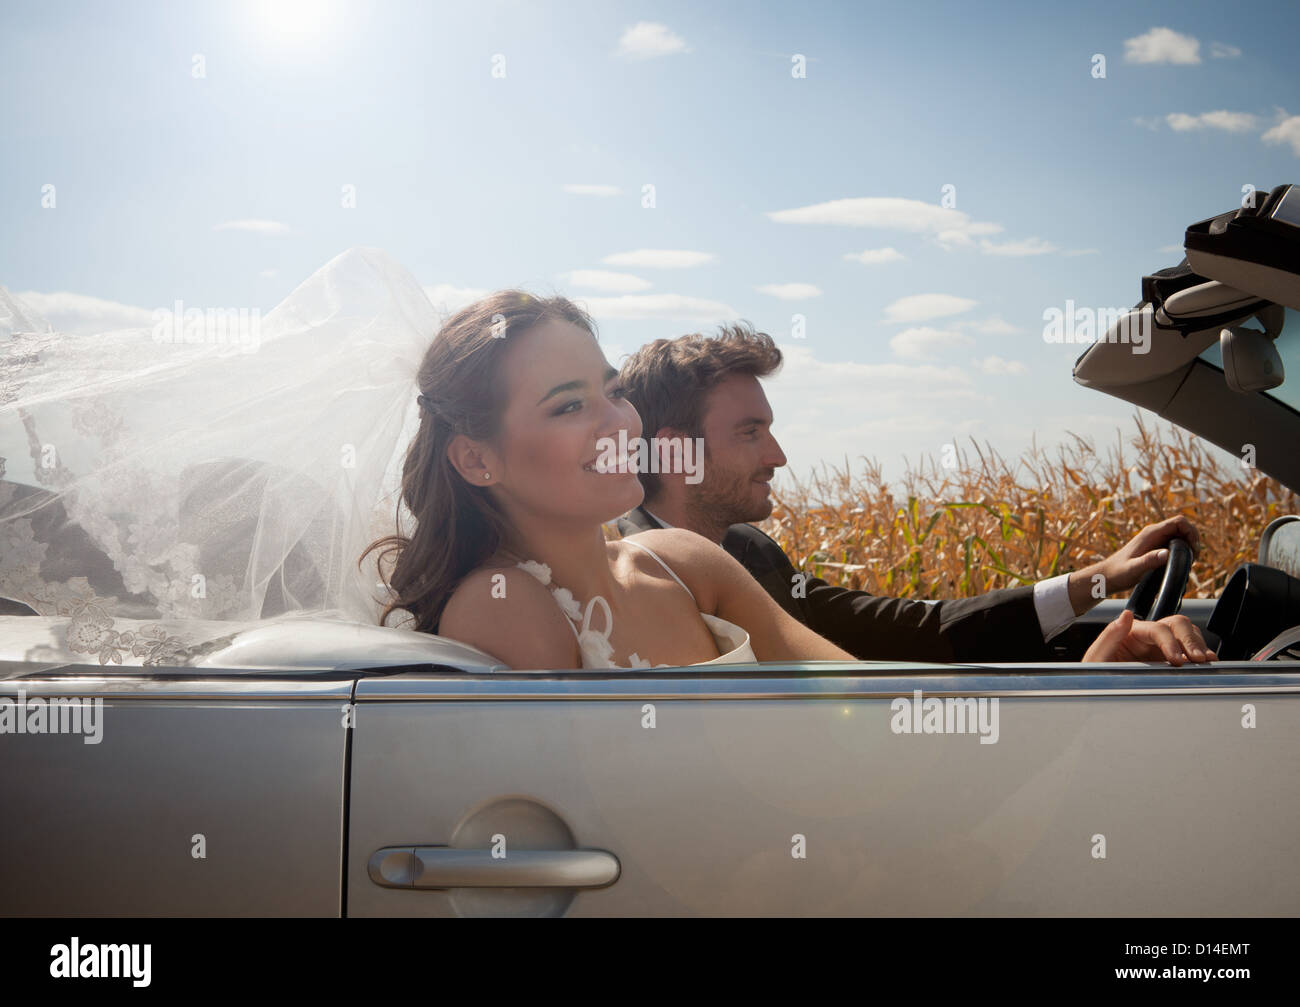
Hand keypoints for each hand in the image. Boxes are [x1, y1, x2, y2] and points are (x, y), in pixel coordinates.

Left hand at [1068, 515, 1199, 615]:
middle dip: (1193, 540)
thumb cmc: (1118, 573)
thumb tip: (1166, 553)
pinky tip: (1180, 565)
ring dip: (1189, 546)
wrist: (1107, 576)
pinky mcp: (1156, 548)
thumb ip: (1149, 561)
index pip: (1179, 522)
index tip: (1194, 549)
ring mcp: (1155, 540)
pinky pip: (1175, 544)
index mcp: (1150, 533)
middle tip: (1193, 558)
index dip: (1191, 532)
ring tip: (1188, 562)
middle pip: (1183, 527)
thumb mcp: (1134, 569)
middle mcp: (1154, 533)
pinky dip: (1182, 551)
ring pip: (1180, 536)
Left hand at [1082, 609, 1216, 663]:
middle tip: (1199, 660)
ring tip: (1206, 663)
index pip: (1158, 629)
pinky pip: (1190, 652)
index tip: (1177, 660)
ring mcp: (1161, 648)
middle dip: (1190, 640)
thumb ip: (1109, 636)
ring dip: (1199, 646)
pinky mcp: (1169, 660)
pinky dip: (1202, 655)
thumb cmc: (1094, 674)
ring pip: (1187, 635)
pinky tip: (1207, 666)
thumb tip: (1126, 615)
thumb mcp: (1096, 658)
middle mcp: (1148, 637)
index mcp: (1130, 632)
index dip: (1170, 642)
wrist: (1098, 691)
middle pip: (1177, 625)